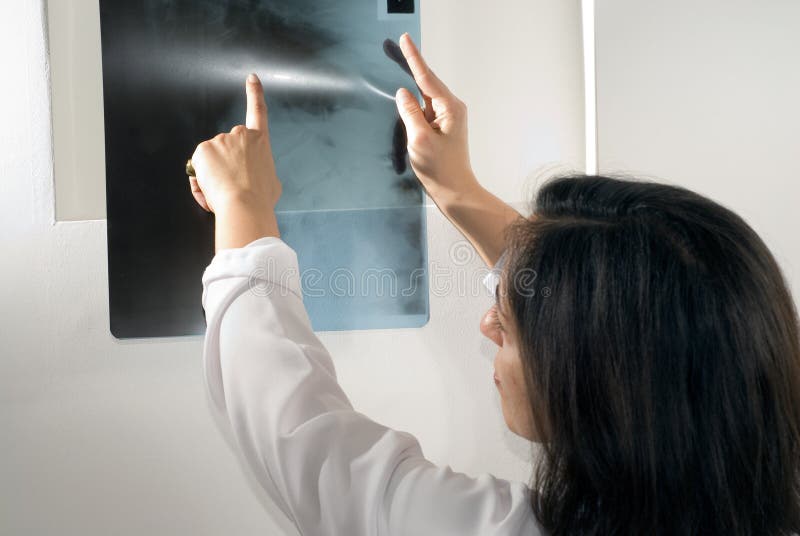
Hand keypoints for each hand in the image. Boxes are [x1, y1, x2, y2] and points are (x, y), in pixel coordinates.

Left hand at [190, 74, 281, 249]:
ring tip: (224, 191)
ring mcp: (220, 140)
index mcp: (260, 141)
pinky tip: (213, 188)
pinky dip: (201, 178)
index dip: (254, 93)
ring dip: (213, 172)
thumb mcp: (271, 182)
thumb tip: (253, 174)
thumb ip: (261, 171)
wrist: (245, 205)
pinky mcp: (203, 149)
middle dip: (224, 162)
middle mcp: (240, 134)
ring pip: (211, 157)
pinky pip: (197, 165)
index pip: (258, 111)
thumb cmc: (260, 199)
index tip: (251, 78)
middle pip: (226, 146)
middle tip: (231, 184)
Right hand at [395, 33, 479, 203]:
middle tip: (396, 48)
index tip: (405, 40)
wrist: (455, 192)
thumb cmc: (440, 170)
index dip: (413, 58)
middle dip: (411, 67)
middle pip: (427, 83)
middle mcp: (452, 109)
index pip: (427, 77)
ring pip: (424, 98)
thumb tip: (403, 93)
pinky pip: (424, 111)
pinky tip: (404, 105)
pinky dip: (413, 107)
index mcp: (450, 108)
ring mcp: (448, 118)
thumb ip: (410, 113)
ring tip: (397, 84)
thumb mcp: (419, 139)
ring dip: (411, 91)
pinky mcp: (442, 128)